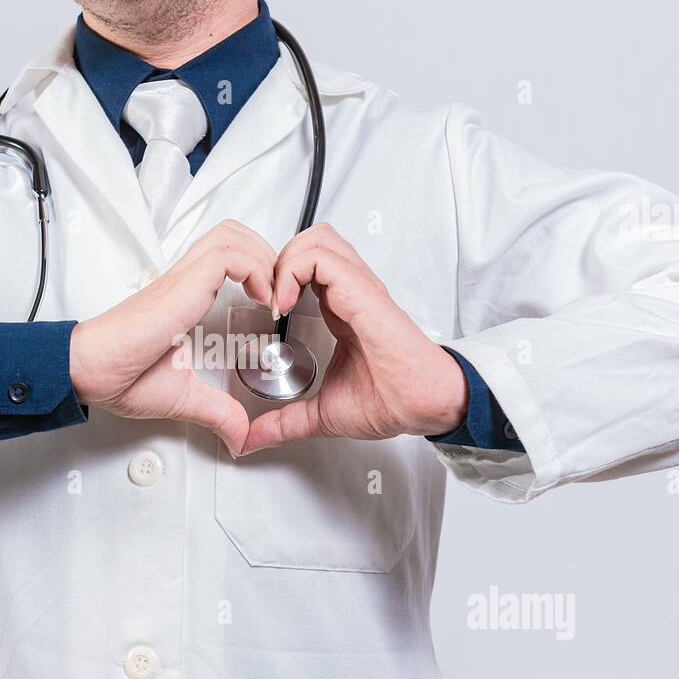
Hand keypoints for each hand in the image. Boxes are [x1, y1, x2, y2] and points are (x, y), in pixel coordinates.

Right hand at [69, 220, 274, 455]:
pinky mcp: (182, 285)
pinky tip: (261, 300)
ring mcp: (183, 280)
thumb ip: (216, 413)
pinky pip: (228, 256)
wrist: (89, 371)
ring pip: (232, 235)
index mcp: (185, 298)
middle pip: (233, 234)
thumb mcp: (184, 398)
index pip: (226, 256)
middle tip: (277, 291)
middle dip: (266, 254)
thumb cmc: (121, 377)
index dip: (257, 270)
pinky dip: (255, 270)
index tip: (271, 307)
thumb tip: (237, 437)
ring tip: (271, 293)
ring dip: (262, 257)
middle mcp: (186, 282)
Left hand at [241, 223, 467, 454]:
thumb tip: (253, 439)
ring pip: (316, 239)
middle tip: (265, 299)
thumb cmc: (392, 400)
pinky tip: (285, 305)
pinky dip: (294, 271)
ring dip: (285, 262)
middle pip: (311, 240)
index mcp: (342, 309)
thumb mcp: (322, 412)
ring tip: (275, 299)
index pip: (308, 265)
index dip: (278, 279)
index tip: (265, 315)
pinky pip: (322, 258)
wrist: (426, 404)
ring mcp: (358, 289)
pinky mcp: (362, 293)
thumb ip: (286, 421)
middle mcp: (350, 292)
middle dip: (277, 261)